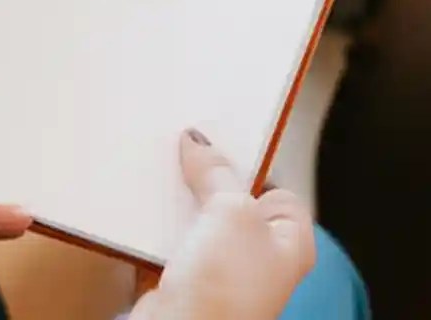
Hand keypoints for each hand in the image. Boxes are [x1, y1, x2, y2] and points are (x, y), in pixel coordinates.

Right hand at [130, 130, 315, 319]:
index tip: (217, 141)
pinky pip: (167, 242)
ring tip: (157, 180)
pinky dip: (152, 229)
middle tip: (182, 155)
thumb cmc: (227, 288)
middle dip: (204, 181)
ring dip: (174, 205)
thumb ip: (217, 172)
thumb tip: (199, 143)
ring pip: (195, 221)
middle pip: (230, 201)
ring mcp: (218, 271)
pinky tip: (140, 213)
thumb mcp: (232, 211)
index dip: (248, 165)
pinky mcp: (182, 280)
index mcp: (290, 242)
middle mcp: (257, 258)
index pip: (276, 188)